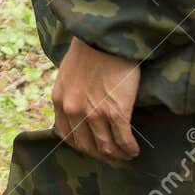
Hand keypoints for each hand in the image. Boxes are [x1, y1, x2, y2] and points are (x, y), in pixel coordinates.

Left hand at [52, 39, 140, 163]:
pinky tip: (135, 150)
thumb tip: (75, 108)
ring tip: (126, 155)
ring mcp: (95, 113)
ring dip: (117, 155)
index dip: (82, 147)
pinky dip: (130, 149)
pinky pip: (123, 140)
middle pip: (87, 146)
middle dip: (101, 155)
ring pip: (106, 147)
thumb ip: (68, 93)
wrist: (105, 38)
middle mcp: (74, 111)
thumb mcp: (67, 73)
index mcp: (60, 101)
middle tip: (112, 156)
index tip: (93, 148)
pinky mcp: (116, 111)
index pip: (68, 136)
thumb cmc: (89, 50)